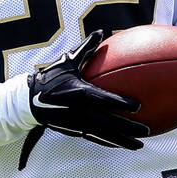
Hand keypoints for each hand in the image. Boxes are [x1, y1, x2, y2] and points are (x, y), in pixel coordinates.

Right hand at [27, 30, 149, 149]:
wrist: (29, 101)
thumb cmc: (50, 78)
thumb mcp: (67, 61)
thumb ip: (86, 49)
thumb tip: (100, 31)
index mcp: (80, 93)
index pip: (104, 99)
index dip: (121, 103)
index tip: (139, 106)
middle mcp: (80, 111)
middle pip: (109, 123)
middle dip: (128, 128)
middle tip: (147, 130)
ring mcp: (78, 124)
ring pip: (105, 135)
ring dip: (123, 141)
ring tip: (139, 146)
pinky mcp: (75, 131)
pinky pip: (97, 138)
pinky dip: (110, 142)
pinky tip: (122, 145)